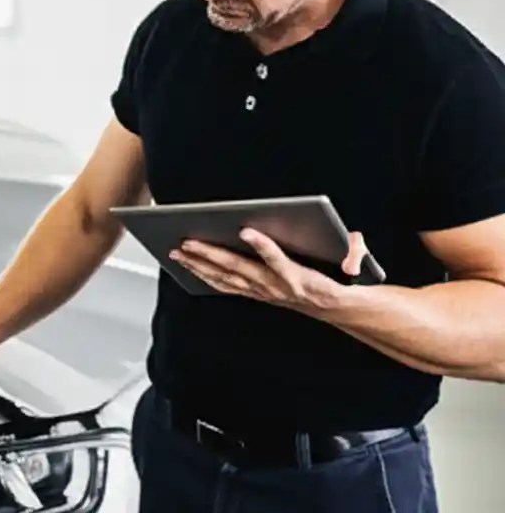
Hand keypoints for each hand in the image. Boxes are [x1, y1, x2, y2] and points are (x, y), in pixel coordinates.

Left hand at [170, 228, 370, 311]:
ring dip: (200, 265)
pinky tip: (187, 265)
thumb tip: (352, 250)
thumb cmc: (337, 275)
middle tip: (188, 240)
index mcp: (297, 276)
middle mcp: (275, 287)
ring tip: (178, 251)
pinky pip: (224, 285)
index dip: (263, 247)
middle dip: (211, 254)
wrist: (334, 304)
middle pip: (239, 269)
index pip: (278, 260)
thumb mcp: (355, 259)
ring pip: (225, 278)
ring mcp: (261, 291)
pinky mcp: (254, 292)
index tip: (247, 230)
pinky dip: (204, 275)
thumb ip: (356, 252)